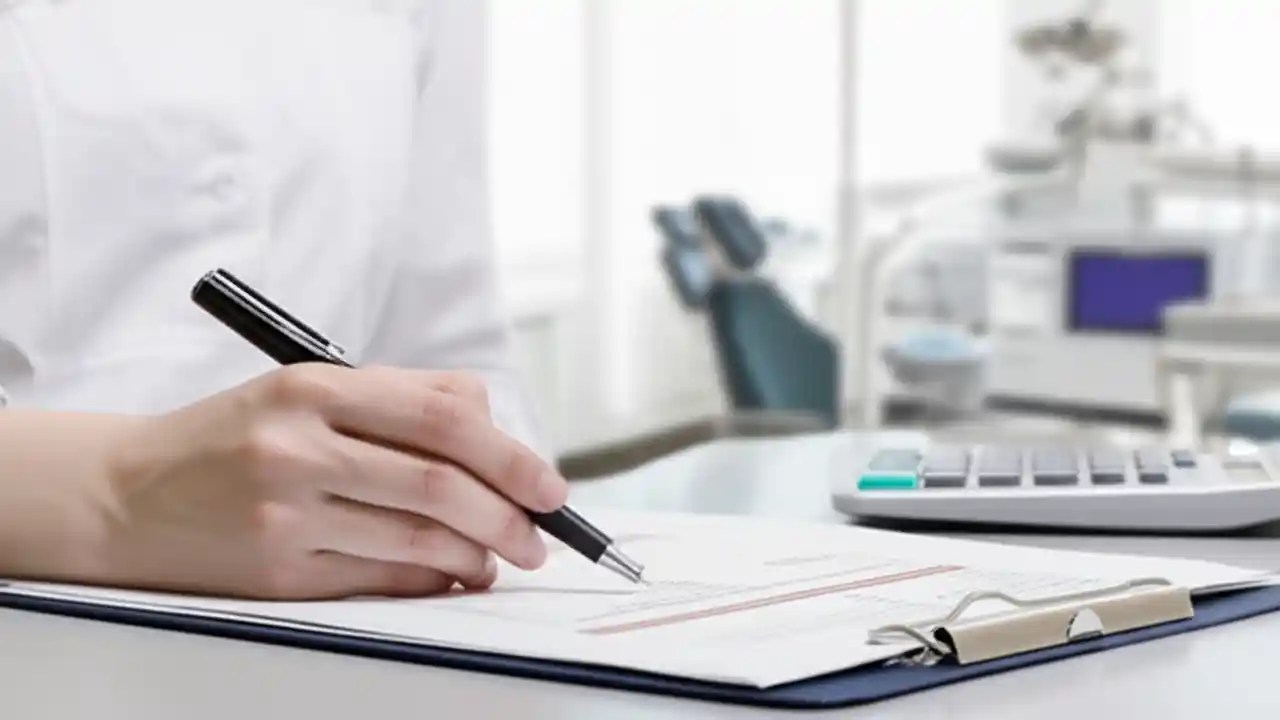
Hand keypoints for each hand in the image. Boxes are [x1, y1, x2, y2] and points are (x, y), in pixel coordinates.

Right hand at [99, 365, 566, 598]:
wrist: (125, 494)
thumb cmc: (235, 436)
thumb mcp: (306, 387)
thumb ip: (402, 396)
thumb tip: (497, 427)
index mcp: (314, 388)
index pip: (444, 418)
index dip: (512, 455)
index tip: (549, 485)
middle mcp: (297, 448)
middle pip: (440, 485)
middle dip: (510, 516)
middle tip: (540, 535)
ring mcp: (285, 515)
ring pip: (418, 541)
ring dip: (479, 555)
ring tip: (500, 558)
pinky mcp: (276, 573)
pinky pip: (381, 581)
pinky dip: (433, 580)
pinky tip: (453, 575)